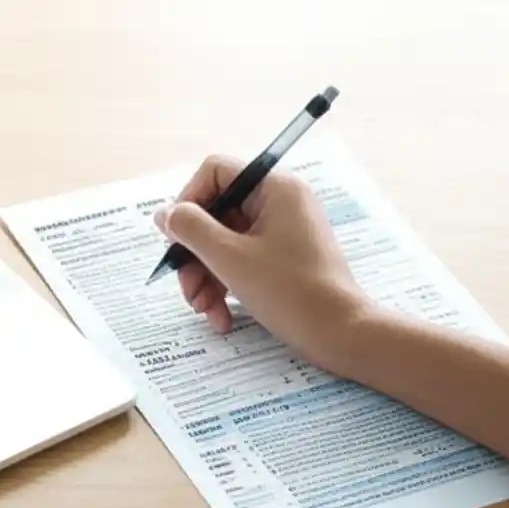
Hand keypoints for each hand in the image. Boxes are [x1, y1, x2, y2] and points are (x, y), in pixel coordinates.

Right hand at [154, 155, 370, 368]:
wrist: (343, 335)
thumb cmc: (291, 292)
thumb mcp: (229, 258)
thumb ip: (190, 229)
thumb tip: (165, 213)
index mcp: (275, 188)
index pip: (215, 172)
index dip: (188, 201)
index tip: (177, 238)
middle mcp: (281, 202)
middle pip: (216, 213)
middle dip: (195, 254)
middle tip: (186, 288)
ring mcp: (284, 230)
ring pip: (224, 241)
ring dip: (206, 276)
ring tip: (204, 309)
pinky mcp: (285, 257)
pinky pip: (242, 259)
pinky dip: (226, 285)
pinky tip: (221, 317)